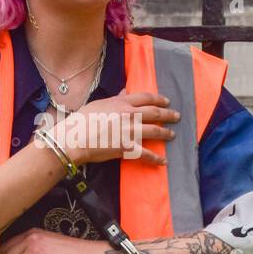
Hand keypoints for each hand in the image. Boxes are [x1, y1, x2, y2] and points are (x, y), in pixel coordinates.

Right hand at [51, 91, 178, 166]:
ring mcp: (130, 131)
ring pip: (155, 131)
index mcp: (122, 103)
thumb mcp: (98, 104)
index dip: (159, 99)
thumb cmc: (82, 120)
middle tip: (176, 116)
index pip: (146, 98)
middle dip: (168, 115)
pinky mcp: (128, 148)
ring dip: (166, 133)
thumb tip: (125, 93)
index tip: (166, 101)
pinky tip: (164, 161)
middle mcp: (129, 115)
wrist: (76, 138)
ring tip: (172, 135)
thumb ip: (114, 99)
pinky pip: (147, 154)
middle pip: (155, 113)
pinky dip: (157, 159)